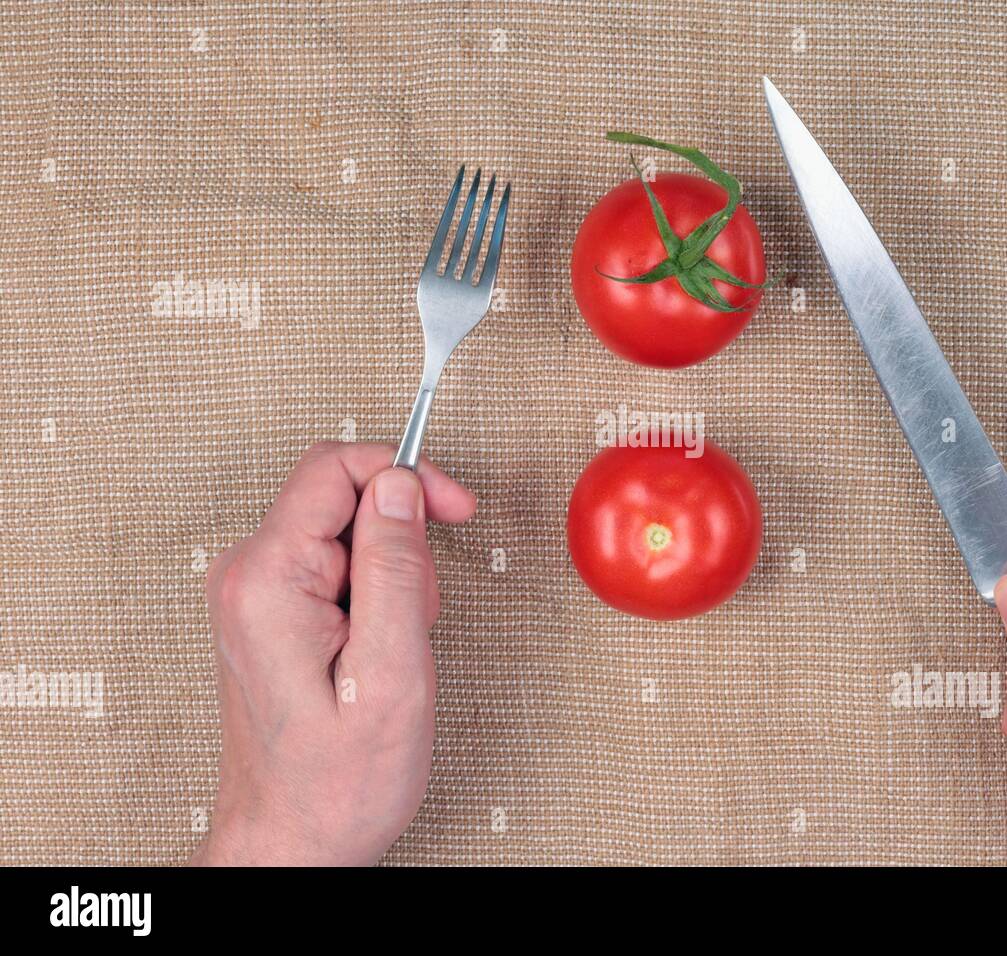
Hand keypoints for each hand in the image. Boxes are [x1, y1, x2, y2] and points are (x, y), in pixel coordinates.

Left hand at [189, 442, 475, 865]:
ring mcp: (255, 593)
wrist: (292, 840)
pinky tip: (377, 648)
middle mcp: (248, 575)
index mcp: (269, 579)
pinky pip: (336, 567)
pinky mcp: (270, 610)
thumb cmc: (336, 781)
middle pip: (343, 499)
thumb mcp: (392, 672)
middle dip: (402, 542)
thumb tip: (399, 486)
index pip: (335, 468)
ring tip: (396, 645)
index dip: (406, 474)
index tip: (454, 506)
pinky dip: (373, 597)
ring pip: (346, 534)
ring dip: (391, 576)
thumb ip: (396, 569)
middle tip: (419, 611)